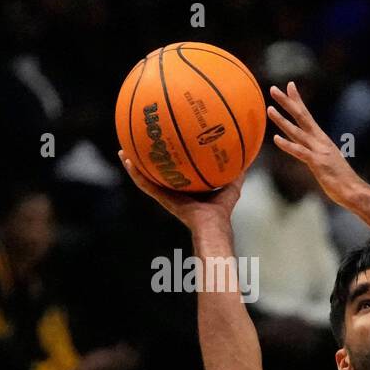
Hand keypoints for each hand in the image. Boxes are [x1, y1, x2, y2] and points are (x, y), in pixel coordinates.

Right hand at [118, 151, 241, 231]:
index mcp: (187, 189)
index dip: (170, 160)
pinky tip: (126, 159)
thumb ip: (238, 173)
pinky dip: (134, 172)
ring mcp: (165, 195)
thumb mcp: (232, 186)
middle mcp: (173, 191)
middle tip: (138, 145)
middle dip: (147, 160)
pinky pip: (144, 184)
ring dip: (133, 164)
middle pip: (157, 173)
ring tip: (122, 150)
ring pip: (145, 177)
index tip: (164, 145)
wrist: (211, 224)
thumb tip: (248, 159)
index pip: (176, 172)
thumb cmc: (222, 209)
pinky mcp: (161, 198)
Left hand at [267, 81, 363, 206]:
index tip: (290, 86)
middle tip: (273, 89)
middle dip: (287, 102)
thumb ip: (316, 154)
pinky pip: (300, 152)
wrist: (354, 191)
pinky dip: (288, 145)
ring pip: (298, 132)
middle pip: (302, 117)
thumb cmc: (341, 179)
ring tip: (269, 109)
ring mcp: (319, 151)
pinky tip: (276, 139)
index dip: (298, 100)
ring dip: (283, 121)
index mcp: (322, 140)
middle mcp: (320, 141)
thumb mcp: (327, 162)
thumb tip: (309, 152)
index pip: (307, 116)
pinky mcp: (318, 164)